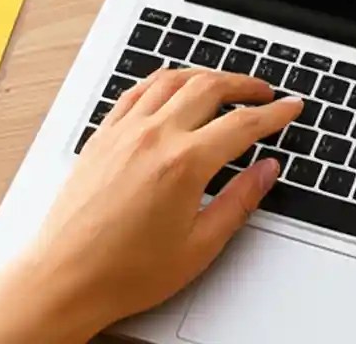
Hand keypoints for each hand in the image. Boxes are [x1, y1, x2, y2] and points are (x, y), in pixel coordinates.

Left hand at [14, 69, 301, 331]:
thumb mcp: (200, 245)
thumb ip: (239, 200)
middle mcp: (153, 138)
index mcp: (184, 164)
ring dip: (205, 75)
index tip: (290, 108)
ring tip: (225, 83)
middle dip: (244, 85)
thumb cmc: (125, 272)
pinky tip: (171, 85)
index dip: (274, 114)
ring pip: (172, 80)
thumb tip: (265, 171)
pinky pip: (136, 91)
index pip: (242, 124)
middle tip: (264, 93)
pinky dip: (162, 80)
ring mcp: (123, 132)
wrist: (65, 280)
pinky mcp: (101, 137)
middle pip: (209, 87)